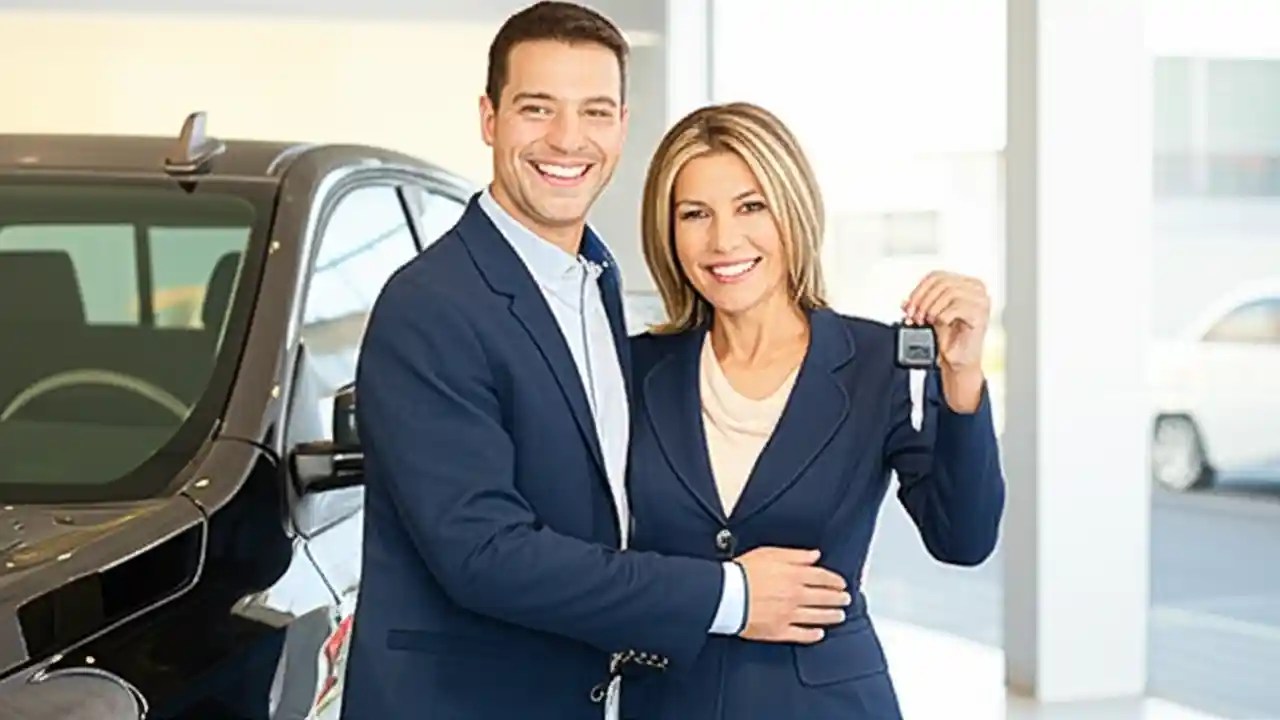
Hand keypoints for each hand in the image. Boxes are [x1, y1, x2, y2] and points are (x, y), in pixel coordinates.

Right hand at [735, 547, 849, 643]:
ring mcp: (789, 615)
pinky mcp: (779, 631)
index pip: (823, 578)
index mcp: (794, 575)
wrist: (726, 594)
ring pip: (817, 617)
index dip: (835, 581)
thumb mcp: (769, 553)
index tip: (841, 583)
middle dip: (838, 599)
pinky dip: (813, 635)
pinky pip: (801, 635)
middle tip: (845, 599)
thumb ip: (795, 555)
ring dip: (831, 616)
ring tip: (839, 616)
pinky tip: (819, 634)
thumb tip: (815, 556)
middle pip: (824, 598)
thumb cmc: (743, 572)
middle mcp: (796, 596)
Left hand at [901, 271, 991, 372]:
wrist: (959, 360)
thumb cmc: (949, 338)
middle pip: (942, 283)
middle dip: (923, 301)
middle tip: (915, 316)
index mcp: (964, 283)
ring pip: (949, 292)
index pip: (936, 276)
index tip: (908, 307)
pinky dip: (943, 315)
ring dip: (931, 308)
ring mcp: (981, 300)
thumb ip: (918, 305)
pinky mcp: (981, 313)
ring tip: (927, 321)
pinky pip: (957, 307)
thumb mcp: (929, 316)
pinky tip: (940, 323)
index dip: (918, 291)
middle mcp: (975, 289)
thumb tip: (904, 302)